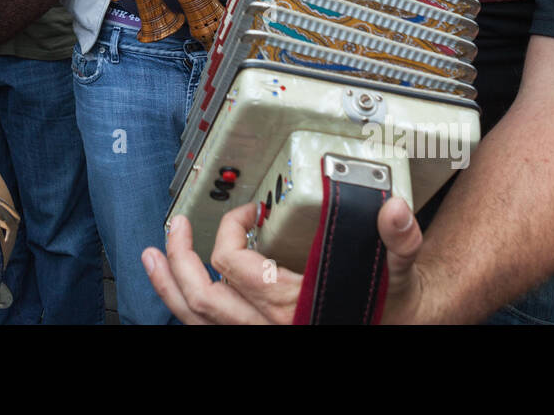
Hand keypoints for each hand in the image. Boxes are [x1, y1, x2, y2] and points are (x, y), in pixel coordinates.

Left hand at [143, 198, 426, 324]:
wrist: (401, 330)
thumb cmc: (392, 310)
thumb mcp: (398, 273)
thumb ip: (397, 240)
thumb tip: (392, 209)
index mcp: (291, 306)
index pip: (235, 263)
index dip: (231, 228)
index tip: (246, 212)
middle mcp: (268, 329)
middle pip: (202, 297)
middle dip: (179, 258)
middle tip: (174, 227)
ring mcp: (259, 340)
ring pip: (196, 322)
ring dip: (168, 288)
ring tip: (152, 260)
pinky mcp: (260, 345)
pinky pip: (207, 333)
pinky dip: (185, 311)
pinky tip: (176, 293)